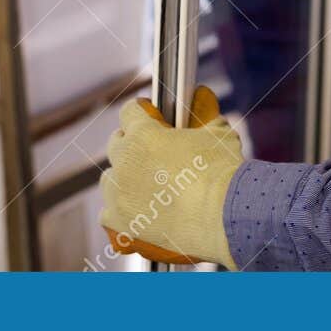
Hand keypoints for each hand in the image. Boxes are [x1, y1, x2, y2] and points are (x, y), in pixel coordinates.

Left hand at [99, 86, 244, 267]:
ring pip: (109, 179)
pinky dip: (119, 213)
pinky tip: (136, 213)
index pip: (129, 111)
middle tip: (151, 151)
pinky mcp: (120, 223)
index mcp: (143, 134)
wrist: (222, 216)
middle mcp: (124, 161)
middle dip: (131, 144)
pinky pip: (108, 214)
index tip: (151, 116)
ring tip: (143, 184)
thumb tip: (207, 107)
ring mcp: (119, 193)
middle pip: (116, 143)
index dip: (142, 111)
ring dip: (122, 178)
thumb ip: (207, 117)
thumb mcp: (219, 133)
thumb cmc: (221, 172)